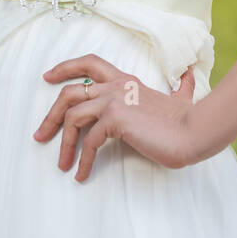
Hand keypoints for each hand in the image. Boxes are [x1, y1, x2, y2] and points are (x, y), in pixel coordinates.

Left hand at [35, 53, 196, 182]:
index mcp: (125, 79)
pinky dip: (82, 160)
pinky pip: (88, 141)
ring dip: (63, 144)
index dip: (65, 67)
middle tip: (40, 136)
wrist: (195, 131)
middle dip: (50, 115)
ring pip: (72, 117)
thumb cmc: (188, 120)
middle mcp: (116, 86)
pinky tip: (82, 174)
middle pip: (69, 93)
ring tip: (62, 165)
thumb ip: (180, 87)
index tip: (47, 77)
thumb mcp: (181, 98)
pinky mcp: (115, 119)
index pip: (89, 63)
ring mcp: (114, 100)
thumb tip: (187, 76)